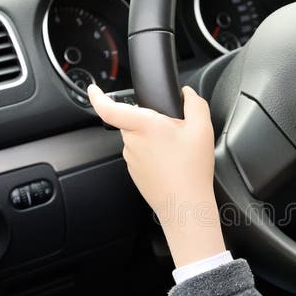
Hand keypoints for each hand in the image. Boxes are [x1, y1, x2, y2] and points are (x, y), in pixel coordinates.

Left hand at [87, 84, 225, 266]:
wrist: (185, 205)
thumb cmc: (191, 170)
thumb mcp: (203, 129)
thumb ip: (194, 103)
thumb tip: (186, 94)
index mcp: (144, 126)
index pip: (110, 108)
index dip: (97, 97)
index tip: (93, 90)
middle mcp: (132, 142)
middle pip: (133, 122)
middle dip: (151, 122)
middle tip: (175, 132)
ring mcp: (132, 160)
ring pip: (139, 140)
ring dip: (154, 140)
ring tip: (178, 154)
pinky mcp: (135, 173)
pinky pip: (142, 156)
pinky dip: (155, 157)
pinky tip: (173, 165)